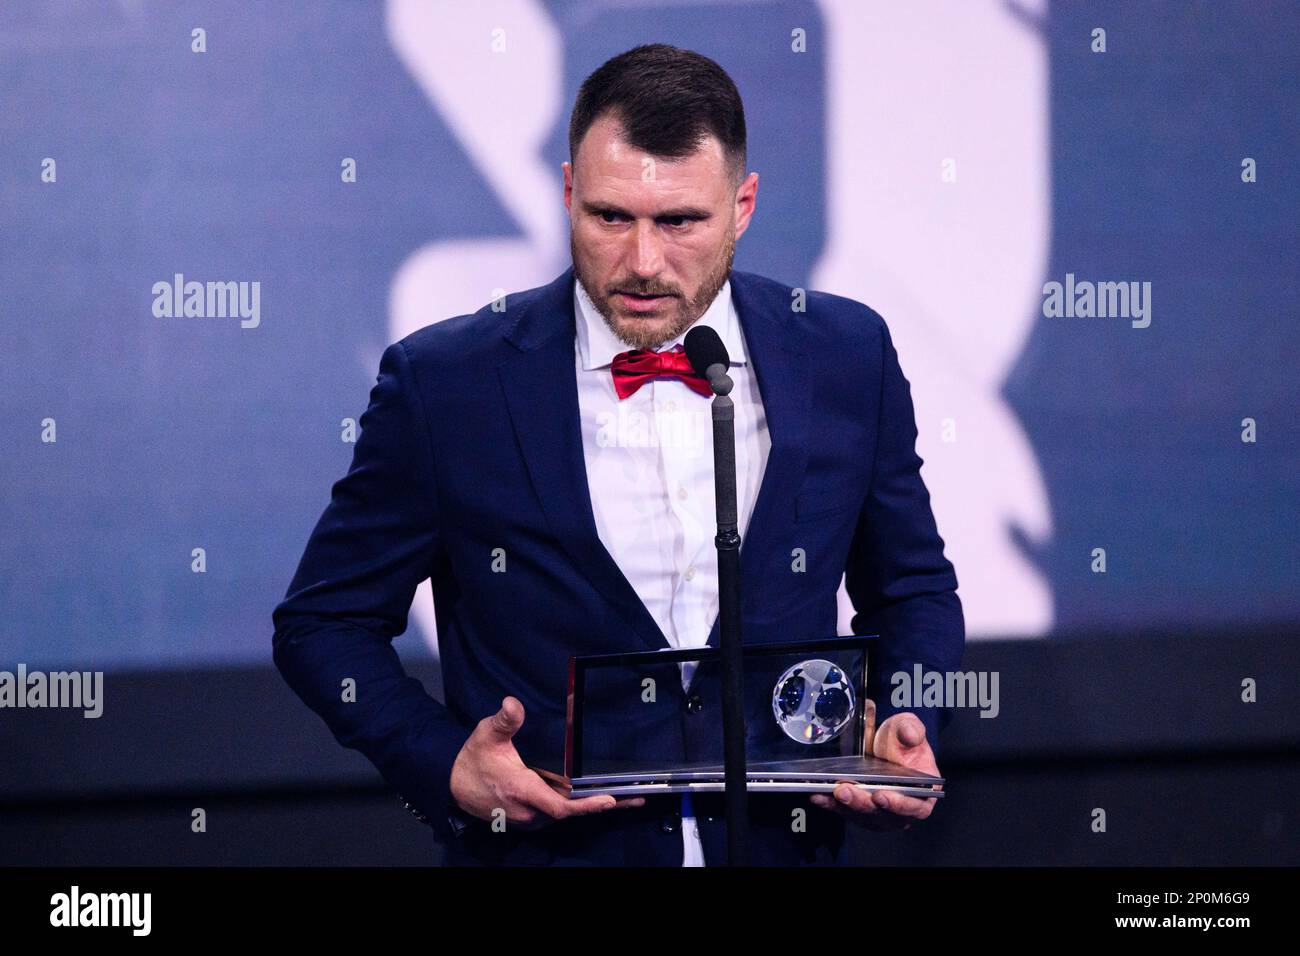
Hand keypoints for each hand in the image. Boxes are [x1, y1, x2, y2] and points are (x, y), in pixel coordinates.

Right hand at [449, 696, 644, 829]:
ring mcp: (530, 817)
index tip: (610, 800)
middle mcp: (529, 810)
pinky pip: (558, 812)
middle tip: (636, 795)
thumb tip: (511, 703)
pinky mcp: (530, 816)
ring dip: (594, 804)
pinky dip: (579, 805)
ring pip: (567, 813)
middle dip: (604, 803)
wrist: (453, 785)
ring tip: (626, 795)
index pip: (560, 806)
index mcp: (521, 791)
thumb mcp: (487, 735)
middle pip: (572, 812)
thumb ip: (504, 721)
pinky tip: (598, 795)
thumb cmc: (473, 759)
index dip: (586, 805)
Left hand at [809, 712, 940, 830]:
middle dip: (862, 803)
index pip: (916, 807)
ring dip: (844, 806)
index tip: (881, 796)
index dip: (900, 805)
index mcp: (923, 792)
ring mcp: (880, 812)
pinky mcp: (859, 811)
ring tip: (830, 791)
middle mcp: (902, 808)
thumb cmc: (900, 742)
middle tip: (845, 791)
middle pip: (884, 815)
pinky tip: (817, 795)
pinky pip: (845, 811)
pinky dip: (830, 805)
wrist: (883, 745)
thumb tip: (909, 735)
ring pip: (862, 815)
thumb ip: (911, 730)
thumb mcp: (908, 727)